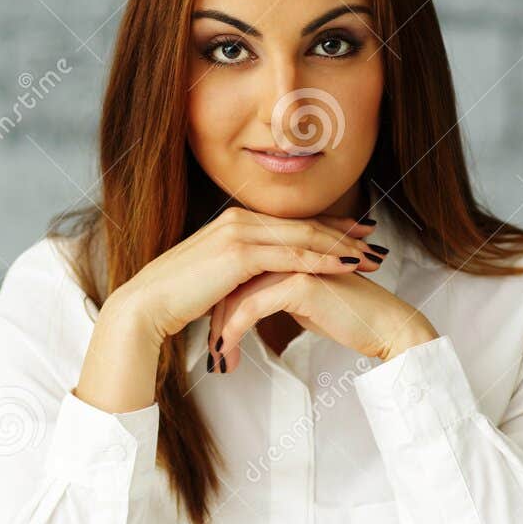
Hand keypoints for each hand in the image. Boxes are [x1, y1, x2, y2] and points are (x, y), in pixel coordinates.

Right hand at [111, 205, 385, 344]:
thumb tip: (257, 283)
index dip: (326, 225)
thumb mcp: (215, 277)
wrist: (147, 304)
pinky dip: (323, 258)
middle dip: (343, 231)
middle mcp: (239, 219)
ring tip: (370, 255)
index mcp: (235, 221)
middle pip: (304, 222)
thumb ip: (239, 271)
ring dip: (341, 245)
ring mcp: (240, 233)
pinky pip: (292, 254)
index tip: (355, 232)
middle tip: (375, 238)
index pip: (290, 221)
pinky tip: (346, 265)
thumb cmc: (176, 298)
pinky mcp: (240, 253)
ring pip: (303, 236)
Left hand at [208, 269, 438, 372]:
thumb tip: (247, 305)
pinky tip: (227, 353)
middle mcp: (286, 251)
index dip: (218, 303)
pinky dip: (233, 332)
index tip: (209, 334)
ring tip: (218, 360)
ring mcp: (293, 264)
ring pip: (237, 295)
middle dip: (215, 319)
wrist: (385, 326)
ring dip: (222, 331)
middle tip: (212, 354)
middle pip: (232, 281)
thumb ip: (275, 292)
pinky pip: (251, 308)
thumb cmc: (346, 316)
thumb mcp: (302, 301)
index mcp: (284, 250)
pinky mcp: (299, 284)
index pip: (237, 272)